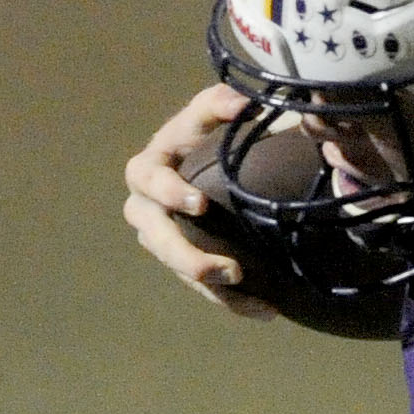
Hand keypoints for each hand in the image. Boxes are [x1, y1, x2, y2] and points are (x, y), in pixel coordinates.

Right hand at [121, 85, 280, 320]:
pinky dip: (234, 301)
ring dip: (211, 285)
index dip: (171, 193)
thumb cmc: (203, 136)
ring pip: (179, 270)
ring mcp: (162, 241)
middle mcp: (146, 209)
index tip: (202, 204)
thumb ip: (219, 105)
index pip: (150, 180)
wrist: (204, 169)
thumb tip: (243, 103)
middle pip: (158, 238)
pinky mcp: (182, 265)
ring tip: (248, 290)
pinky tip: (267, 311)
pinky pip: (202, 289)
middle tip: (229, 268)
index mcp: (149, 170)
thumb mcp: (207, 116)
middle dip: (188, 256)